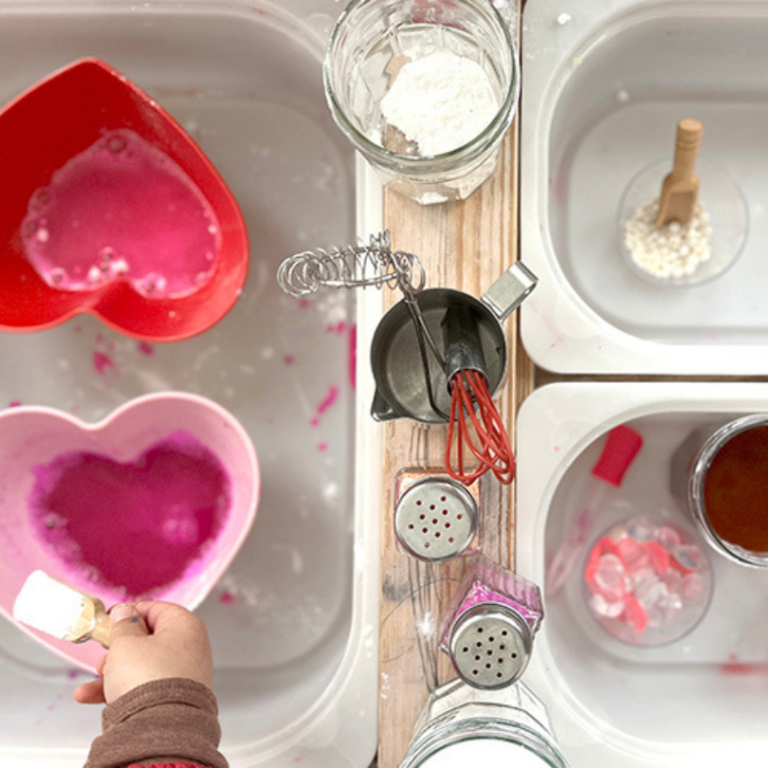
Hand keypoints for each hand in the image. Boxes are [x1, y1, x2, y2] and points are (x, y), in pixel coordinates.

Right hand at [74, 601, 212, 704]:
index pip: (156, 609)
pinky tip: (91, 695)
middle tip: (105, 654)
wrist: (158, 727)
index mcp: (185, 626)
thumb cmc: (148, 679)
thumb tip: (125, 613)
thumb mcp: (126, 644)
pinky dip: (120, 689)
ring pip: (143, 666)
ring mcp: (183, 675)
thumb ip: (122, 625)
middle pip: (148, 640)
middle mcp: (189, 649)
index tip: (112, 618)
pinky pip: (144, 687)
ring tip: (97, 678)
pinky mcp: (173, 698)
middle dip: (120, 648)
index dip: (131, 612)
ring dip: (114, 671)